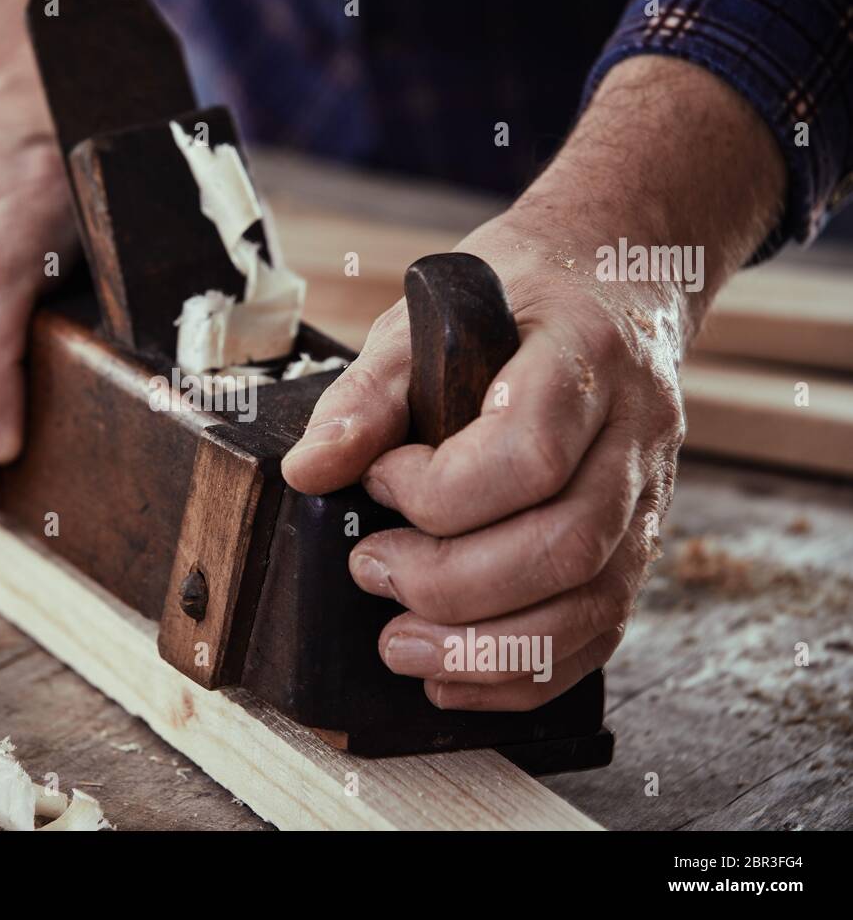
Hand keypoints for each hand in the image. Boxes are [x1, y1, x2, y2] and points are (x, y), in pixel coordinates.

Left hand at [282, 213, 683, 709]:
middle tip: (370, 570)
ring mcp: (649, 497)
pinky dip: (522, 673)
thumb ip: (365, 397)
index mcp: (584, 357)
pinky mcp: (639, 545)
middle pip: (564, 544)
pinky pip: (599, 633)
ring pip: (590, 603)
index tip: (379, 481)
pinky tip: (452, 673)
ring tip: (398, 643)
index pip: (529, 452)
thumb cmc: (510, 302)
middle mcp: (635, 434)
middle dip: (450, 583)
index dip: (438, 491)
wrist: (608, 285)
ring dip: (484, 647)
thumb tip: (310, 472)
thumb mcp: (424, 320)